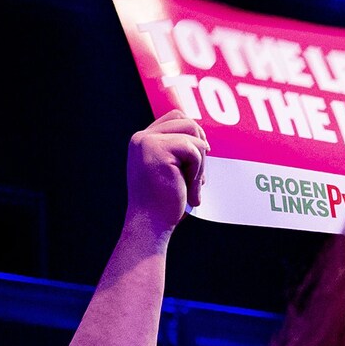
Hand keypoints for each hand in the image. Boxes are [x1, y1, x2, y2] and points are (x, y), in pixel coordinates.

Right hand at [123, 110, 207, 242]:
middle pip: (187, 122)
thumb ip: (177, 151)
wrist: (150, 226)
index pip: (176, 118)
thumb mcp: (170, 171)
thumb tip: (203, 138)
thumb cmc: (162, 204)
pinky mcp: (158, 151)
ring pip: (193, 136)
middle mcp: (141, 138)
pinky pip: (194, 150)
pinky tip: (189, 190)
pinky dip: (198, 172)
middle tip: (197, 177)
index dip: (193, 135)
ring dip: (200, 163)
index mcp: (141, 141)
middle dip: (199, 148)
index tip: (198, 160)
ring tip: (191, 186)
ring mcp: (147, 143)